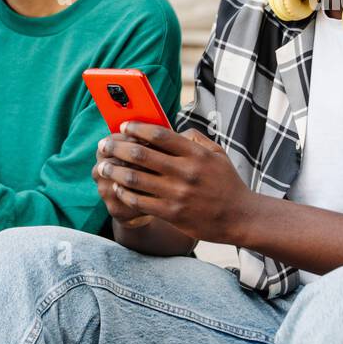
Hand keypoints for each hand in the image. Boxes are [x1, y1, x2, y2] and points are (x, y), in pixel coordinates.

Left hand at [94, 123, 253, 243]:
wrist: (239, 217)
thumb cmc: (226, 183)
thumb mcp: (217, 154)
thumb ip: (194, 139)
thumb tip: (171, 130)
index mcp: (196, 154)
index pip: (159, 135)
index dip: (137, 128)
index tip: (123, 126)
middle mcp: (185, 172)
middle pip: (140, 154)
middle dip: (116, 147)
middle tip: (104, 144)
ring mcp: (177, 194)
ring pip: (134, 178)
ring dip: (113, 170)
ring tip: (102, 167)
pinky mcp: (172, 213)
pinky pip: (139, 201)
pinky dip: (124, 193)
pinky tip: (117, 187)